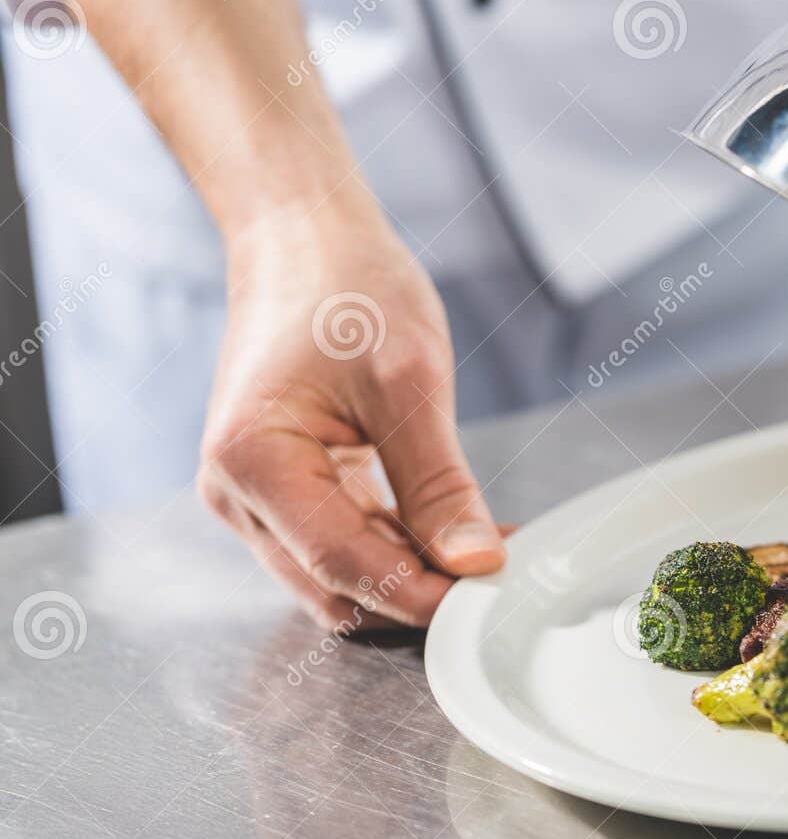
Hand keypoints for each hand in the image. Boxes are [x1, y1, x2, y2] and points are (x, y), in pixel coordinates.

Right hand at [199, 200, 505, 630]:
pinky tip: (461, 536)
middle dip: (416, 595)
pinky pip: (344, 544)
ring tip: (491, 556)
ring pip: (340, 576)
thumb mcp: (410, 384)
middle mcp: (238, 493)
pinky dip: (401, 549)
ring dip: (413, 576)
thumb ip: (438, 484)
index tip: (486, 600)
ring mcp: (255, 497)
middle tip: (498, 584)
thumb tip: (474, 564)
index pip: (342, 565)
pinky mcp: (284, 491)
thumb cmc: (347, 288)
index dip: (418, 593)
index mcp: (252, 463)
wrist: (304, 238)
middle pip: (335, 587)